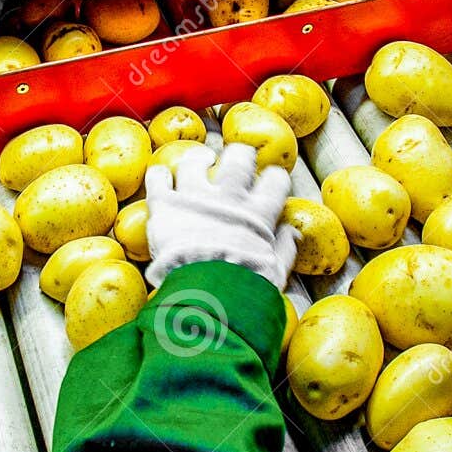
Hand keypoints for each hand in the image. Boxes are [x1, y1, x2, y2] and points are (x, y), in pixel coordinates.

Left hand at [144, 142, 297, 289]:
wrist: (204, 296)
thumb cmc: (244, 287)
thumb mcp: (274, 272)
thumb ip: (284, 249)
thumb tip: (293, 233)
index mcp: (258, 212)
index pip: (275, 179)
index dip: (274, 178)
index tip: (271, 182)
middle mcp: (228, 197)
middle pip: (238, 158)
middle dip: (240, 155)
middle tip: (238, 160)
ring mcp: (194, 197)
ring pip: (195, 161)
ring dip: (198, 158)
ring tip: (201, 161)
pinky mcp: (165, 205)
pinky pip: (158, 177)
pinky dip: (159, 175)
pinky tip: (162, 176)